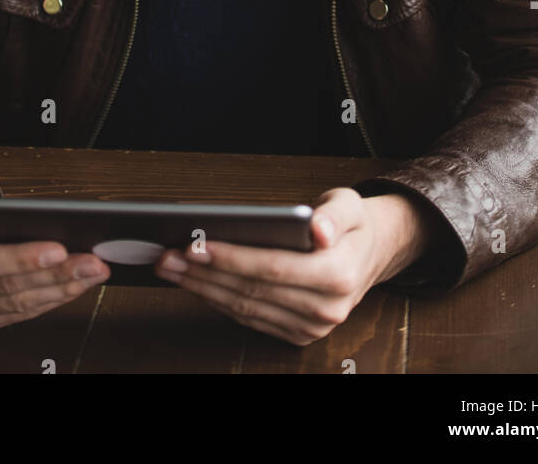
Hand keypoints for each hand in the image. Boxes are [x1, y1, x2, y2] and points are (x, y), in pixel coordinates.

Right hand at [0, 171, 109, 331]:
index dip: (22, 258)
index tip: (60, 248)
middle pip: (8, 288)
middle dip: (55, 275)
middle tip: (93, 261)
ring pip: (18, 305)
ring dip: (61, 290)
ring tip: (93, 271)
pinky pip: (19, 315)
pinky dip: (50, 300)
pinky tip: (74, 286)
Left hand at [153, 188, 437, 345]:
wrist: (369, 254)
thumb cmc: (352, 225)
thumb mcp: (349, 204)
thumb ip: (333, 214)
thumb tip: (317, 228)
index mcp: (338, 274)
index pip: (273, 268)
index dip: (231, 258)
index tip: (196, 244)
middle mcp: (326, 308)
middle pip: (252, 291)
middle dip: (204, 273)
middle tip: (167, 255)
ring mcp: (312, 326)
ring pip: (246, 309)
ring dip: (203, 289)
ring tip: (172, 268)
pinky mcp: (299, 334)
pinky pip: (251, 319)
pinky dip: (219, 301)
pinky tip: (197, 283)